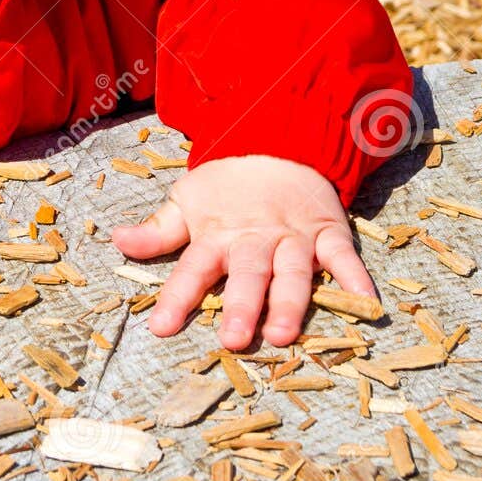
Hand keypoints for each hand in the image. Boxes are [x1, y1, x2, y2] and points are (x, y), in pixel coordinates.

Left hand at [110, 154, 376, 349]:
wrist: (276, 141)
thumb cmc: (227, 184)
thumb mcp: (186, 201)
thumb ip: (157, 230)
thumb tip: (116, 240)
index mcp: (217, 234)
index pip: (192, 268)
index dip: (177, 297)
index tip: (161, 329)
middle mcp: (255, 239)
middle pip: (247, 275)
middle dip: (239, 307)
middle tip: (231, 340)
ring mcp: (293, 236)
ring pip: (292, 271)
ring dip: (288, 303)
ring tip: (282, 334)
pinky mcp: (327, 231)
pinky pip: (343, 255)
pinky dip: (354, 276)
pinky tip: (365, 302)